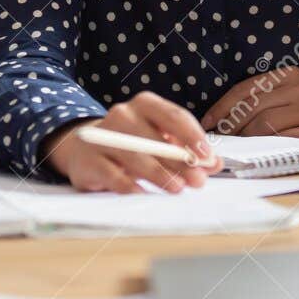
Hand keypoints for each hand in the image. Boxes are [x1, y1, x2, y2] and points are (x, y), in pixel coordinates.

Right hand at [40, 93, 220, 192]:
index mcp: (145, 105)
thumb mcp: (160, 142)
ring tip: (176, 188)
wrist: (84, 150)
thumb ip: (187, 151)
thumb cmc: (131, 145)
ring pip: (135, 155)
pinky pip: (112, 174)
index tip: (207, 156)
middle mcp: (123, 114)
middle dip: (180, 161)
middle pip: (156, 138)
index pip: (173, 116)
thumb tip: (214, 164)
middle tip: (198, 180)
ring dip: (159, 174)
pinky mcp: (89, 159)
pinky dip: (130, 185)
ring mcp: (103, 136)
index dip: (193, 136)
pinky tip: (143, 193)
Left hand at [201, 66, 298, 139]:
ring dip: (245, 139)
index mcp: (289, 75)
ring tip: (236, 147)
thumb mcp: (295, 88)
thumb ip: (267, 95)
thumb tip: (228, 116)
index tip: (208, 122)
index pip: (245, 89)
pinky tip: (257, 152)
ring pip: (263, 126)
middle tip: (218, 139)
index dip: (222, 106)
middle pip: (251, 109)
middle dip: (230, 126)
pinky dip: (264, 147)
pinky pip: (281, 141)